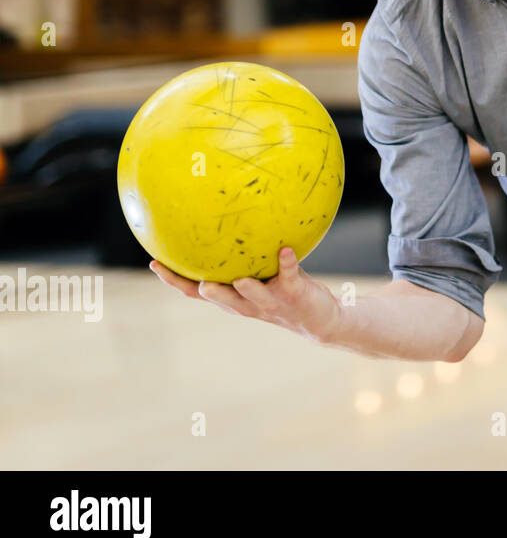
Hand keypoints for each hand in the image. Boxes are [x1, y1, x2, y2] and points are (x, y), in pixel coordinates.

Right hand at [150, 248, 341, 343]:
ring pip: (252, 294)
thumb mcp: (261, 275)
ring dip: (244, 288)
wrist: (320, 318)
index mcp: (234, 299)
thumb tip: (225, 219)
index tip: (155, 263)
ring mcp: (270, 300)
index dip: (175, 281)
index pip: (196, 293)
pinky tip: (287, 248)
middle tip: (195, 282)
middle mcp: (247, 303)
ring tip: (238, 278)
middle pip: (220, 299)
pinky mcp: (294, 293)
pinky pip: (289, 274)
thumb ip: (244, 257)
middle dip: (206, 292)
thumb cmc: (285, 291)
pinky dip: (287, 261)